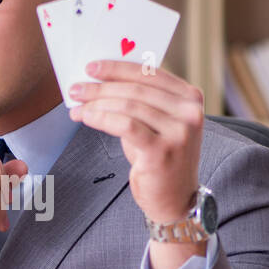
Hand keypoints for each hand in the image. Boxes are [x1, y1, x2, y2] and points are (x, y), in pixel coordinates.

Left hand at [67, 60, 203, 224]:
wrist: (174, 200)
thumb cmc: (160, 158)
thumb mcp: (157, 123)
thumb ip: (141, 100)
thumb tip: (100, 82)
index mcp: (191, 97)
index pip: (150, 72)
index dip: (117, 68)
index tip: (92, 68)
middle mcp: (189, 112)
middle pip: (136, 89)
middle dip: (101, 87)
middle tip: (77, 89)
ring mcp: (179, 132)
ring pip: (128, 106)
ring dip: (96, 104)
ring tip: (77, 107)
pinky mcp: (162, 151)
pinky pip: (125, 125)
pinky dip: (101, 118)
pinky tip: (87, 118)